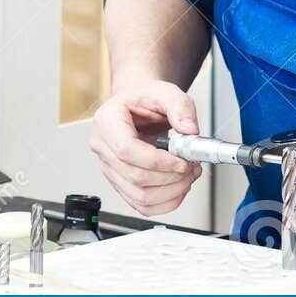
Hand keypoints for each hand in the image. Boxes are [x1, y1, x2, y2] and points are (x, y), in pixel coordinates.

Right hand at [88, 80, 203, 215]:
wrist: (138, 107)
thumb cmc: (145, 99)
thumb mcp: (166, 91)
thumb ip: (180, 106)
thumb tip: (189, 130)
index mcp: (107, 121)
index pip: (126, 150)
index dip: (157, 161)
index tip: (181, 161)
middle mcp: (103, 147)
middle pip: (135, 177)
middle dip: (171, 177)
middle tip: (192, 166)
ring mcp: (110, 168)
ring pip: (140, 196)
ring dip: (172, 191)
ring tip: (188, 175)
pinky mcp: (120, 184)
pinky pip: (142, 205)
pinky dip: (166, 202)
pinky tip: (179, 187)